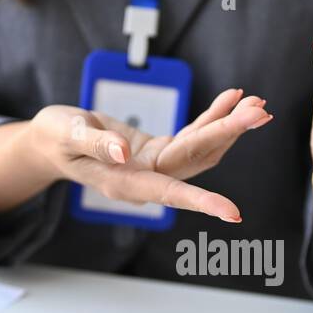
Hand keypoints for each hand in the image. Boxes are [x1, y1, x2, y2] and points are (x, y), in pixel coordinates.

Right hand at [0, 90, 271, 221]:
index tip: (232, 214)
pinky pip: (193, 136)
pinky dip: (213, 117)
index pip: (169, 192)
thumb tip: (123, 152)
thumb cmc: (55, 137)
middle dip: (229, 135)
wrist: (52, 140)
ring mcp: (155, 167)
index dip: (201, 201)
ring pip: (202, 150)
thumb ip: (94, 143)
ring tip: (257, 104)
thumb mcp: (67, 133)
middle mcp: (146, 179)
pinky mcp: (160, 153)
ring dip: (230, 127)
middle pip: (196, 161)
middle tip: (260, 112)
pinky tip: (231, 99)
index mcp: (123, 182)